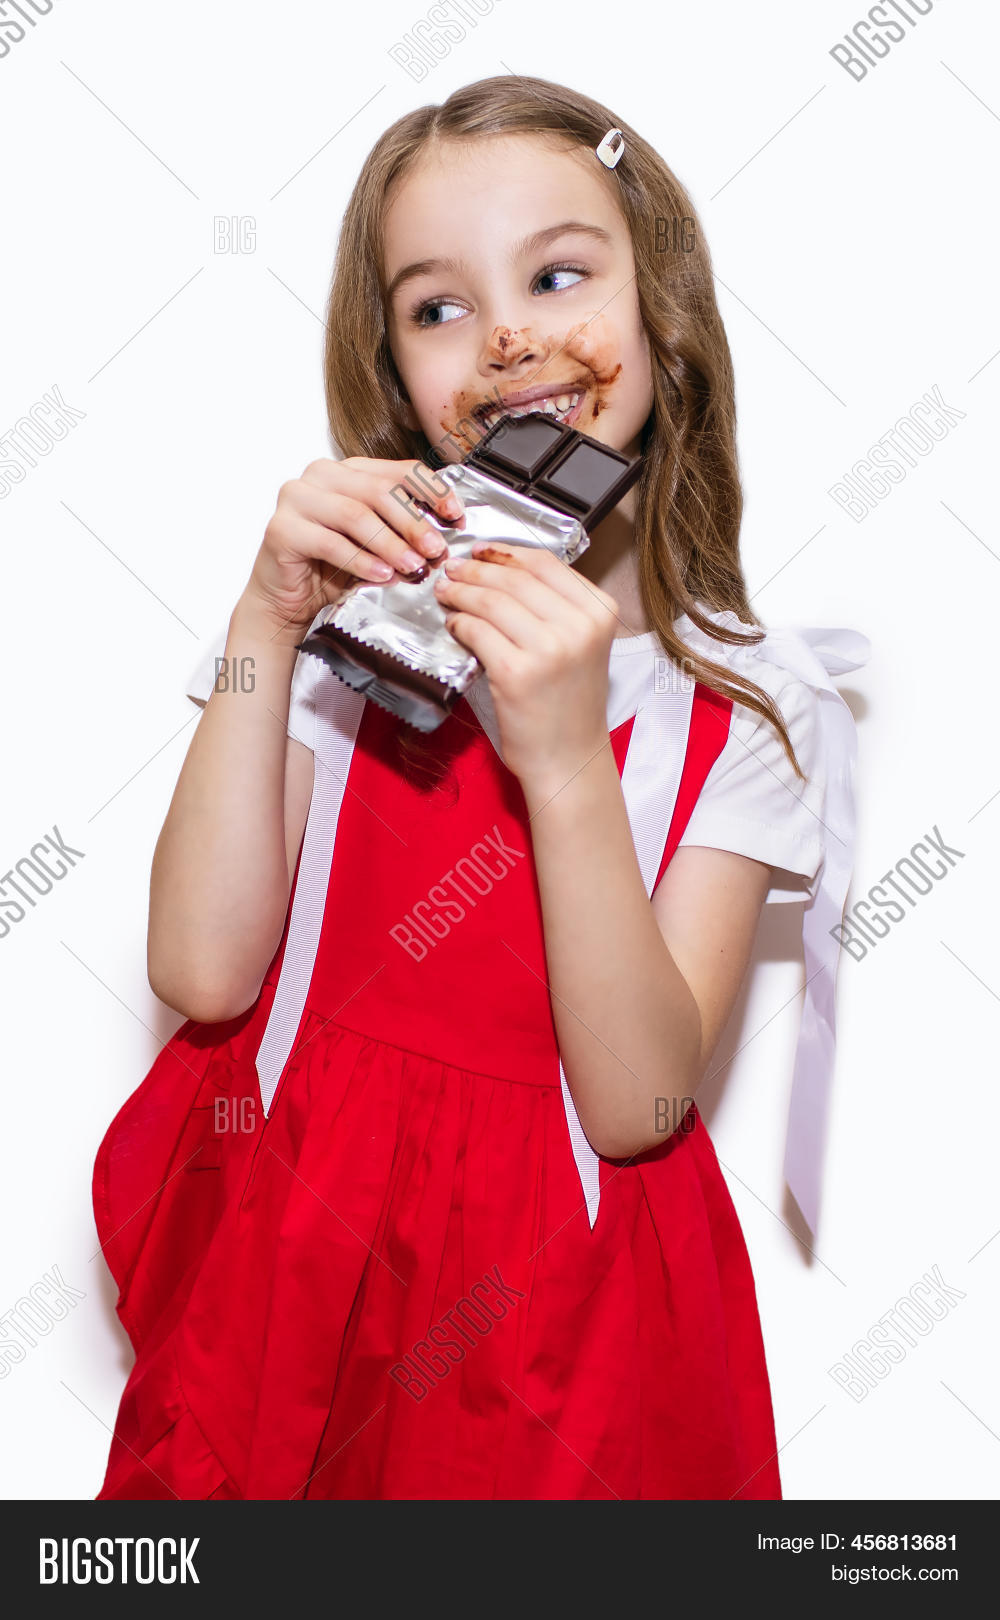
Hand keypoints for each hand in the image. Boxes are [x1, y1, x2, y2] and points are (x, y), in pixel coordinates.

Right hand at [241, 456, 464, 646]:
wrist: (288, 599)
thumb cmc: (331, 568)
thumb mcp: (376, 544)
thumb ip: (402, 531)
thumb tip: (441, 536)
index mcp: (349, 470)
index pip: (399, 470)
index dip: (432, 492)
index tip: (455, 516)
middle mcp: (321, 475)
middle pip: (378, 491)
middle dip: (413, 523)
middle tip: (434, 549)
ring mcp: (297, 498)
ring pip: (355, 514)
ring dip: (389, 544)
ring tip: (412, 566)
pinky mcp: (282, 528)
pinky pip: (330, 543)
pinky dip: (361, 561)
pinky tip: (382, 576)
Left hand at [433, 542, 619, 787]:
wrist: (568, 756)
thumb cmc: (569, 703)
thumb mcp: (582, 644)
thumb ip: (556, 606)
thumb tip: (501, 568)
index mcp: (600, 612)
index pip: (546, 563)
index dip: (505, 552)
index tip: (481, 551)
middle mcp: (580, 627)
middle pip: (515, 578)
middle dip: (476, 569)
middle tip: (452, 570)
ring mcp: (549, 650)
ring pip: (493, 601)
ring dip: (462, 592)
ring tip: (445, 592)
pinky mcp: (516, 673)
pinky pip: (477, 631)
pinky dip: (459, 622)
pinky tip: (453, 623)